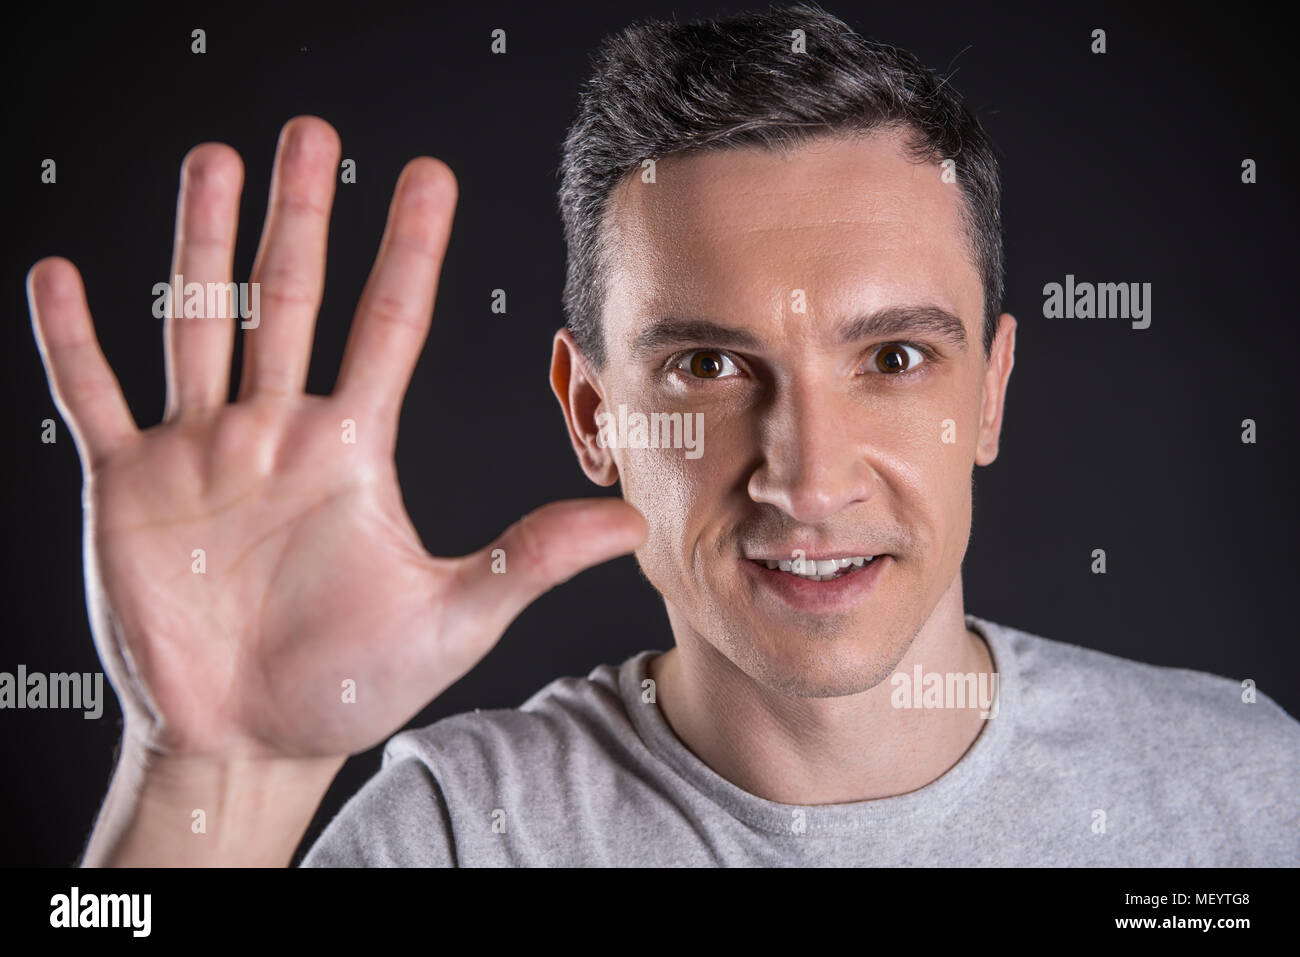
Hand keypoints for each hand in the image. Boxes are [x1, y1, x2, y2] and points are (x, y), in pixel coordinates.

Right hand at [26, 115, 645, 762]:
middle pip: (288, 300)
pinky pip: (92, 399)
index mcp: (349, 450)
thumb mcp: (451, 616)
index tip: (430, 177)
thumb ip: (528, 559)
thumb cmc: (349, 682)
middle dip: (298, 215)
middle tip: (311, 132)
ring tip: (210, 161)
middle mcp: (275, 433)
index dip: (409, 250)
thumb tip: (628, 523)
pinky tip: (58, 277)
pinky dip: (73, 342)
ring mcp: (199, 453)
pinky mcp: (127, 488)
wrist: (252, 739)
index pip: (389, 326)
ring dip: (198, 243)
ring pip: (197, 323)